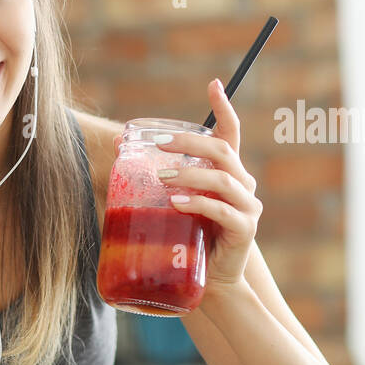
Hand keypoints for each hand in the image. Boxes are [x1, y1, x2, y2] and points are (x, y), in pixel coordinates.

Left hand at [155, 78, 261, 289]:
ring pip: (223, 179)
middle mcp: (243, 186)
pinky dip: (199, 204)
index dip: (224, 108)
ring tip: (163, 177)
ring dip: (191, 174)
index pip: (230, 134)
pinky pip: (223, 211)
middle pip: (222, 151)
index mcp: (228, 174)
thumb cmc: (190, 239)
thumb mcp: (174, 203)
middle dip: (191, 142)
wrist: (211, 281)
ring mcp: (248, 208)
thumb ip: (159, 178)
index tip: (214, 83)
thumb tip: (117, 146)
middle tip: (162, 144)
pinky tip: (177, 203)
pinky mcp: (245, 230)